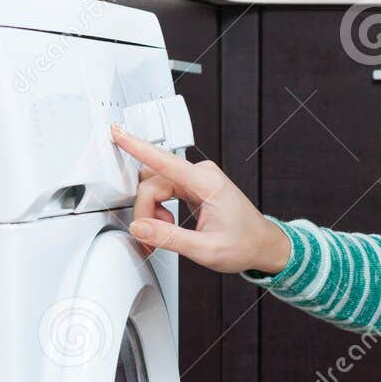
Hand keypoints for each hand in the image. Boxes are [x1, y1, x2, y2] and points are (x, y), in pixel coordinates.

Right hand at [108, 123, 290, 274]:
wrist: (263, 245)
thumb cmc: (244, 244)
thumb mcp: (206, 249)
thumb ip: (169, 238)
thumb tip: (140, 228)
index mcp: (207, 183)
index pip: (164, 161)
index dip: (137, 146)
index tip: (117, 132)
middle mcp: (201, 174)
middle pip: (153, 183)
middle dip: (146, 213)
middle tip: (150, 240)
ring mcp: (197, 178)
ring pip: (155, 187)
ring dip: (152, 213)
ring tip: (163, 236)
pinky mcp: (193, 185)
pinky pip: (164, 190)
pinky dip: (159, 210)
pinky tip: (168, 226)